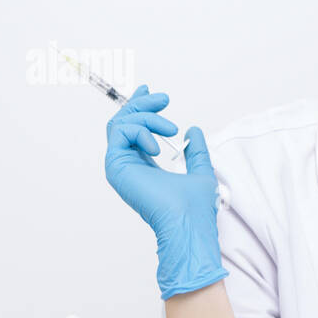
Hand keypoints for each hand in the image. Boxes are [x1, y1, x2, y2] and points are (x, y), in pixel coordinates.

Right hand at [104, 85, 228, 300]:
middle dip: (142, 104)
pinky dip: (141, 131)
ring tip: (169, 127)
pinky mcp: (117, 166)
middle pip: (123, 122)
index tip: (152, 94)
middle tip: (163, 98)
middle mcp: (129, 164)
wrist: (188, 223)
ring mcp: (121, 165)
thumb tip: (193, 131)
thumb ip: (195, 151)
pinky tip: (158, 146)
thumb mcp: (200, 169)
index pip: (134, 131)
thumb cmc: (194, 207)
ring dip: (146, 116)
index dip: (140, 108)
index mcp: (144, 166)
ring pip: (121, 123)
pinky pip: (121, 132)